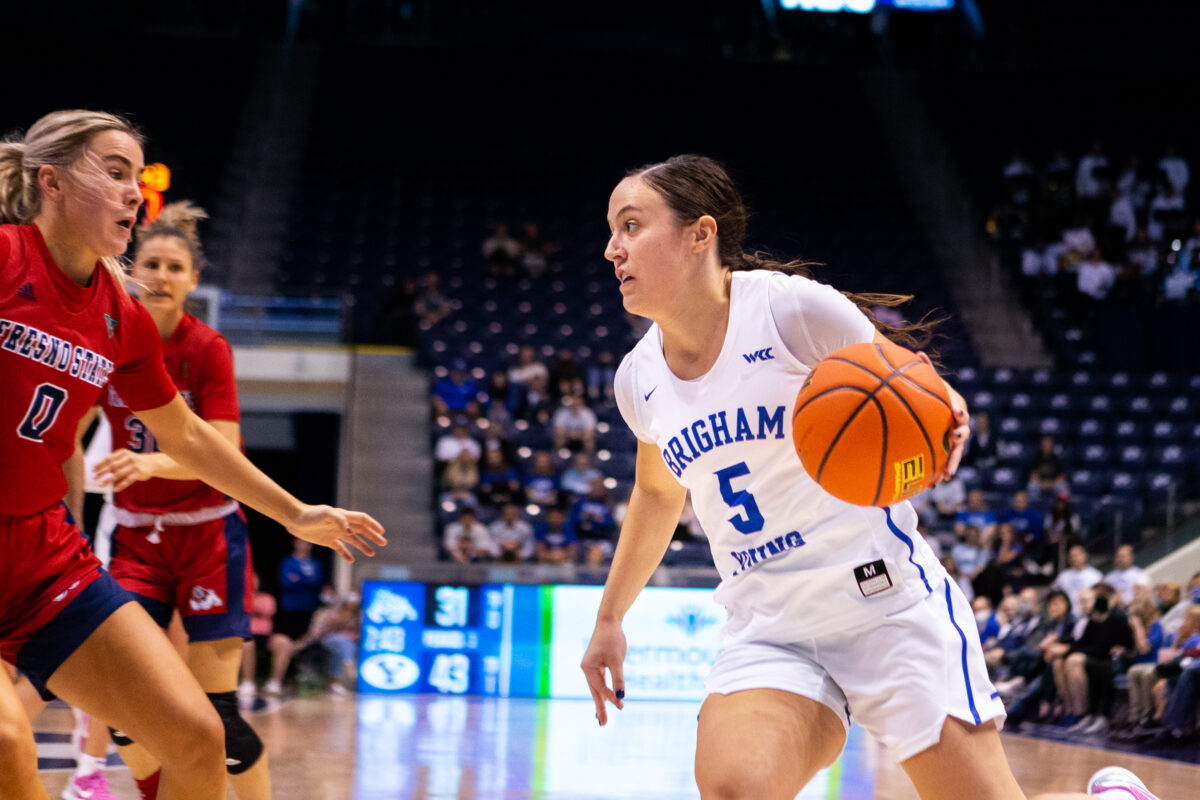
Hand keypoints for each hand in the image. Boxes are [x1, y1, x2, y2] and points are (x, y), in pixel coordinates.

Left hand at [93, 449, 157, 491]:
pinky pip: (128, 481)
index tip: (93, 470)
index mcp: (124, 453)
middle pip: (112, 466)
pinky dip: (120, 485)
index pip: (109, 459)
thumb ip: (115, 461)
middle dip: (102, 472)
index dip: (100, 464)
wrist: (152, 463)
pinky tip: (114, 489)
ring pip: (118, 474)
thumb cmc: (135, 461)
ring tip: (101, 484)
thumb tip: (99, 468)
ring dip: (108, 480)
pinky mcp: (139, 474)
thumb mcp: (126, 457)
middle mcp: (129, 458)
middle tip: (95, 477)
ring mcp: (134, 466)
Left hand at [286, 505, 386, 562]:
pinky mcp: (327, 540)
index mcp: (343, 516)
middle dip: (372, 536)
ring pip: (353, 540)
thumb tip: (350, 532)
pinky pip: (339, 548)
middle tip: (383, 543)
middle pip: (361, 530)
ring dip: (363, 546)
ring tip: (372, 553)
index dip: (373, 525)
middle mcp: (341, 524)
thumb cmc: (310, 515)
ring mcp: (335, 533)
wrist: (294, 519)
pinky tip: (351, 560)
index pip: (362, 520)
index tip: (381, 532)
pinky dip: (346, 554)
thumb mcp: (325, 514)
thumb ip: (339, 520)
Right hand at [581, 618, 625, 725]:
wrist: (608, 621)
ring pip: (596, 687)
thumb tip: (620, 697)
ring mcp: (591, 666)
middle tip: (603, 724)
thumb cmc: (612, 639)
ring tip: (602, 717)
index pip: (600, 688)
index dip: (610, 698)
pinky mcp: (596, 664)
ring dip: (601, 701)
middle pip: (594, 691)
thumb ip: (618, 679)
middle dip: (600, 707)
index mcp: (588, 668)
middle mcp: (587, 669)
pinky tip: (605, 697)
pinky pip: (599, 681)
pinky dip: (603, 690)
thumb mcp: (617, 660)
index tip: (621, 706)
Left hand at [916, 351, 968, 482]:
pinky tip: (930, 485)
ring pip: (954, 454)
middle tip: (954, 440)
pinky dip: (938, 472)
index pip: (960, 412)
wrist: (931, 407)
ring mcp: (952, 440)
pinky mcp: (944, 451)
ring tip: (944, 475)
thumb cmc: (929, 393)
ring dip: (951, 463)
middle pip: (962, 435)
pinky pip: (942, 463)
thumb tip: (919, 353)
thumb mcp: (927, 382)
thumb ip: (924, 370)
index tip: (956, 413)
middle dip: (959, 440)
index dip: (959, 413)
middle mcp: (957, 426)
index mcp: (955, 409)